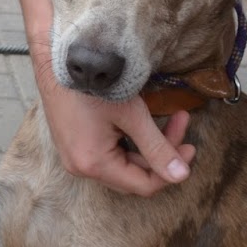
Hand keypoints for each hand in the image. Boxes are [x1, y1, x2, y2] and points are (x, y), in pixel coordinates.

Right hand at [37, 78, 195, 196]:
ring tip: (169, 118)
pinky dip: (130, 141)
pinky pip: (109, 154)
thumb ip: (158, 148)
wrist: (55, 61)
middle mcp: (81, 167)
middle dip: (161, 155)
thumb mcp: (132, 115)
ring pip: (123, 164)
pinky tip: (142, 123)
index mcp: (94, 164)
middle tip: (181, 125)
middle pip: (133, 175)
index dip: (171, 170)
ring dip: (148, 146)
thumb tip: (182, 176)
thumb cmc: (93, 85)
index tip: (191, 146)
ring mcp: (75, 156)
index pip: (144, 185)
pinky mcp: (75, 144)